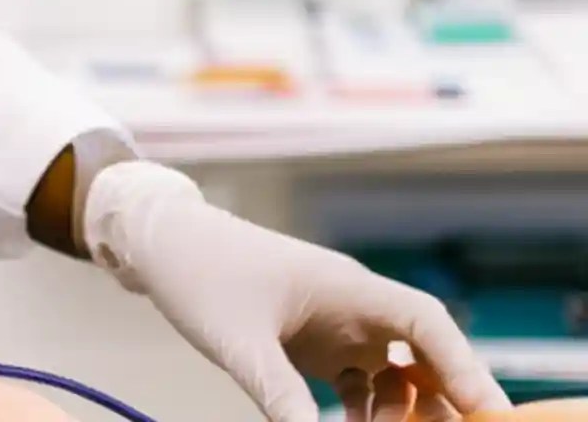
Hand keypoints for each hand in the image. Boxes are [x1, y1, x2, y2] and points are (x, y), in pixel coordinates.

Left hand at [81, 162, 510, 421]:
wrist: (161, 246)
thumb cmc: (201, 276)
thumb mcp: (239, 343)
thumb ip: (279, 397)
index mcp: (347, 287)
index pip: (426, 322)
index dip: (464, 366)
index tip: (490, 412)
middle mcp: (353, 305)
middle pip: (423, 356)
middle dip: (441, 402)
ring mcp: (336, 325)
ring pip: (394, 377)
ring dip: (400, 416)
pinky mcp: (314, 343)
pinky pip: (360, 387)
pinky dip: (366, 416)